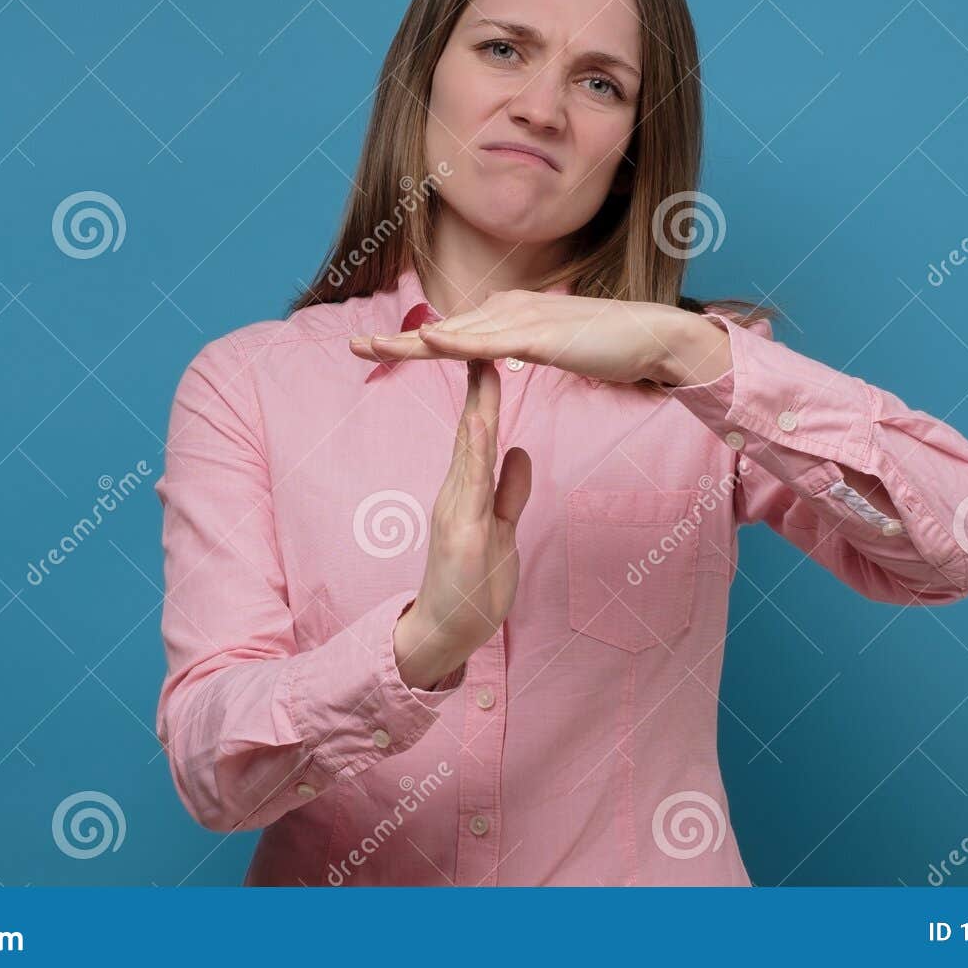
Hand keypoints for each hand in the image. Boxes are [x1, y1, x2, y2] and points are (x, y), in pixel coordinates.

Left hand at [349, 291, 732, 386]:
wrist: (652, 337)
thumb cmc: (611, 345)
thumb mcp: (556, 346)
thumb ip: (527, 345)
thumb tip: (506, 352)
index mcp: (512, 312)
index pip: (455, 330)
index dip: (416, 340)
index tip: (381, 346)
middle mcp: (510, 308)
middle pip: (444, 328)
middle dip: (397, 338)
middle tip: (353, 345)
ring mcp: (523, 320)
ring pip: (455, 333)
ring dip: (411, 340)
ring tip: (371, 345)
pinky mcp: (538, 337)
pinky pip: (487, 343)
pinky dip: (454, 344)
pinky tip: (427, 344)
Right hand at [393, 359, 531, 689]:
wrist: (446, 633)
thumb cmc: (473, 586)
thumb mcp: (501, 529)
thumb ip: (510, 491)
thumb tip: (520, 452)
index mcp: (466, 490)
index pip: (480, 432)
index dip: (488, 392)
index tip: (495, 352)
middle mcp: (456, 492)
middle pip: (471, 429)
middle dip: (478, 383)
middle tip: (484, 335)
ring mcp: (455, 510)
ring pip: (468, 449)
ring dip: (476, 406)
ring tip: (482, 365)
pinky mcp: (460, 532)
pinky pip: (470, 486)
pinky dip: (474, 453)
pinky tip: (479, 426)